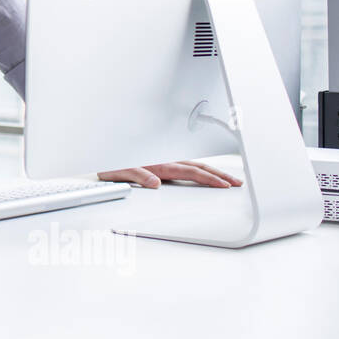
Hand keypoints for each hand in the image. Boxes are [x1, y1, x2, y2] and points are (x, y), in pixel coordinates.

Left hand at [97, 161, 242, 188]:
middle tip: (238, 182)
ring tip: (228, 178)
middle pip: (198, 166)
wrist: (100, 153)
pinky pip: (185, 166)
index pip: (190, 171)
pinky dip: (200, 170)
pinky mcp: (160, 163)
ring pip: (194, 165)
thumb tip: (156, 183)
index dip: (209, 178)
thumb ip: (139, 175)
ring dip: (213, 171)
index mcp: (159, 162)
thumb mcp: (120, 170)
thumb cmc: (110, 162)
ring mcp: (164, 160)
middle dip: (219, 174)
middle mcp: (164, 160)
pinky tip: (207, 174)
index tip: (224, 185)